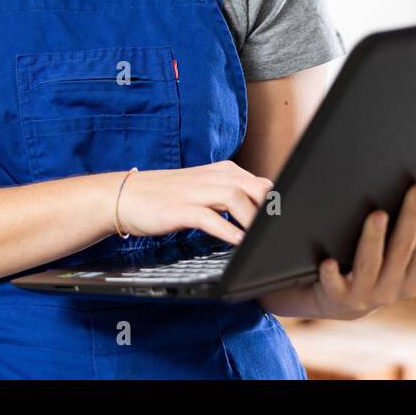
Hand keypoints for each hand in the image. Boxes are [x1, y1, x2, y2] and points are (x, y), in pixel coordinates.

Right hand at [113, 160, 271, 245]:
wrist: (127, 196)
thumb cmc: (170, 197)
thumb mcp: (206, 191)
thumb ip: (233, 197)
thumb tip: (261, 212)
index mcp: (224, 172)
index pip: (262, 183)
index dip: (278, 204)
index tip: (288, 224)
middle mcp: (213, 177)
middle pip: (255, 186)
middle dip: (271, 209)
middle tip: (281, 233)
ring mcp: (195, 191)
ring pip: (235, 197)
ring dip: (252, 219)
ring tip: (262, 239)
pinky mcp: (180, 208)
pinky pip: (209, 217)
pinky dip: (227, 230)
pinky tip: (238, 242)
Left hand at [310, 179, 415, 320]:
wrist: (342, 303)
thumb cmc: (381, 273)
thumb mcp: (412, 269)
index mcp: (415, 281)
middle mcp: (393, 290)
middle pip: (404, 248)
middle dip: (412, 216)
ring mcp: (365, 294)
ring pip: (370, 264)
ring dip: (374, 239)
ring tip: (378, 215)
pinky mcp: (338, 297)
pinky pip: (335, 286)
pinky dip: (332, 275)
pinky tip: (329, 262)